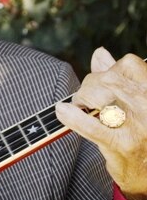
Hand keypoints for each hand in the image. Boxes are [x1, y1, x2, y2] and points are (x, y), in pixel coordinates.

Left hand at [56, 48, 146, 199]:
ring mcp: (137, 126)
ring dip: (83, 98)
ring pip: (100, 96)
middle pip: (110, 78)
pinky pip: (92, 126)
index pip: (129, 64)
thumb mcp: (137, 104)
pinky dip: (73, 117)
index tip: (101, 82)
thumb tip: (99, 54)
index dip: (109, 69)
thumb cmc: (141, 134)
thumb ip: (119, 78)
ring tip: (81, 107)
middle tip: (85, 99)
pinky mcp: (121, 145)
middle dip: (91, 84)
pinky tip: (62, 111)